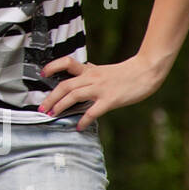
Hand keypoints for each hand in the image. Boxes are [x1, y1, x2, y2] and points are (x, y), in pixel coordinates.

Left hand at [39, 54, 168, 130]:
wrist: (146, 71)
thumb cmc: (126, 72)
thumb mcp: (104, 69)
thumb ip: (92, 71)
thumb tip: (84, 68)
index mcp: (90, 70)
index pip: (67, 62)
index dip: (52, 66)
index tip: (42, 73)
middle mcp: (92, 78)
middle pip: (65, 85)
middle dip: (51, 97)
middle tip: (42, 108)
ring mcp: (100, 88)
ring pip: (74, 96)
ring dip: (61, 106)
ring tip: (52, 114)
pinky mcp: (110, 99)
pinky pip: (93, 111)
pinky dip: (84, 119)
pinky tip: (78, 126)